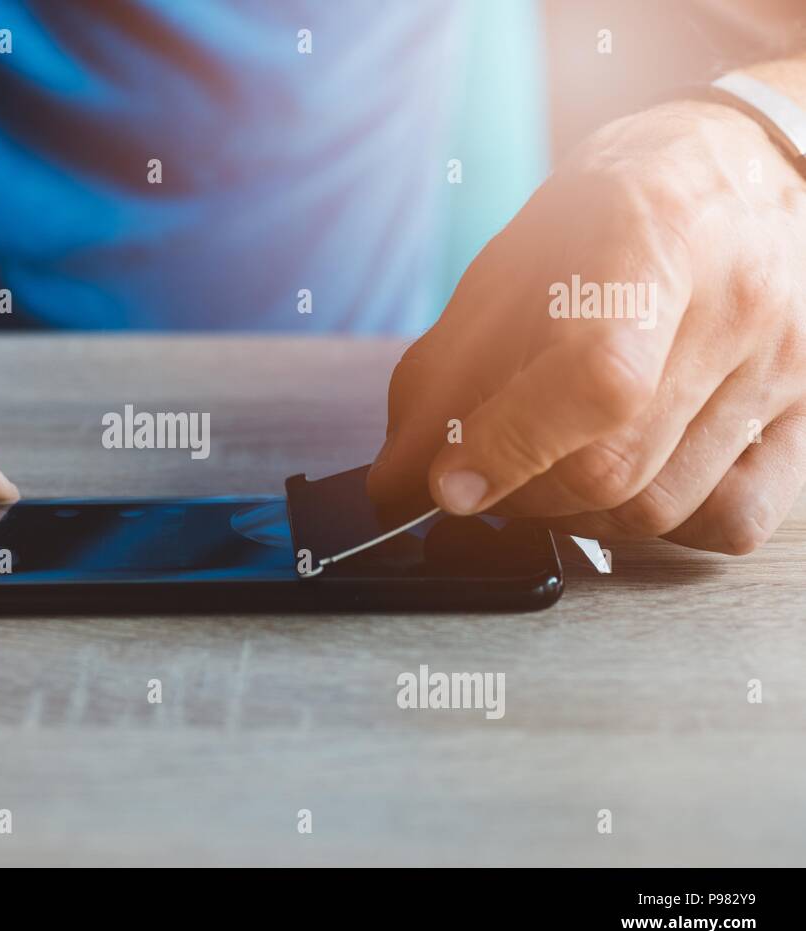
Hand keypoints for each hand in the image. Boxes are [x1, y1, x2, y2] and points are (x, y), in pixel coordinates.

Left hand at [367, 100, 805, 553]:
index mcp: (653, 239)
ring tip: (546, 467)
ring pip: (659, 507)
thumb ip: (448, 367)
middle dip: (516, 491)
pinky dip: (658, 527)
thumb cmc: (616, 210)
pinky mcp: (805, 417)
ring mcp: (781, 369)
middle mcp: (736, 306)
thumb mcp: (512, 258)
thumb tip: (397, 478)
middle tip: (480, 472)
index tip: (447, 484)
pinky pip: (730, 522)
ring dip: (573, 514)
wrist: (743, 171)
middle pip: (613, 464)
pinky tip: (625, 482)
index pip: (596, 378)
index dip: (510, 446)